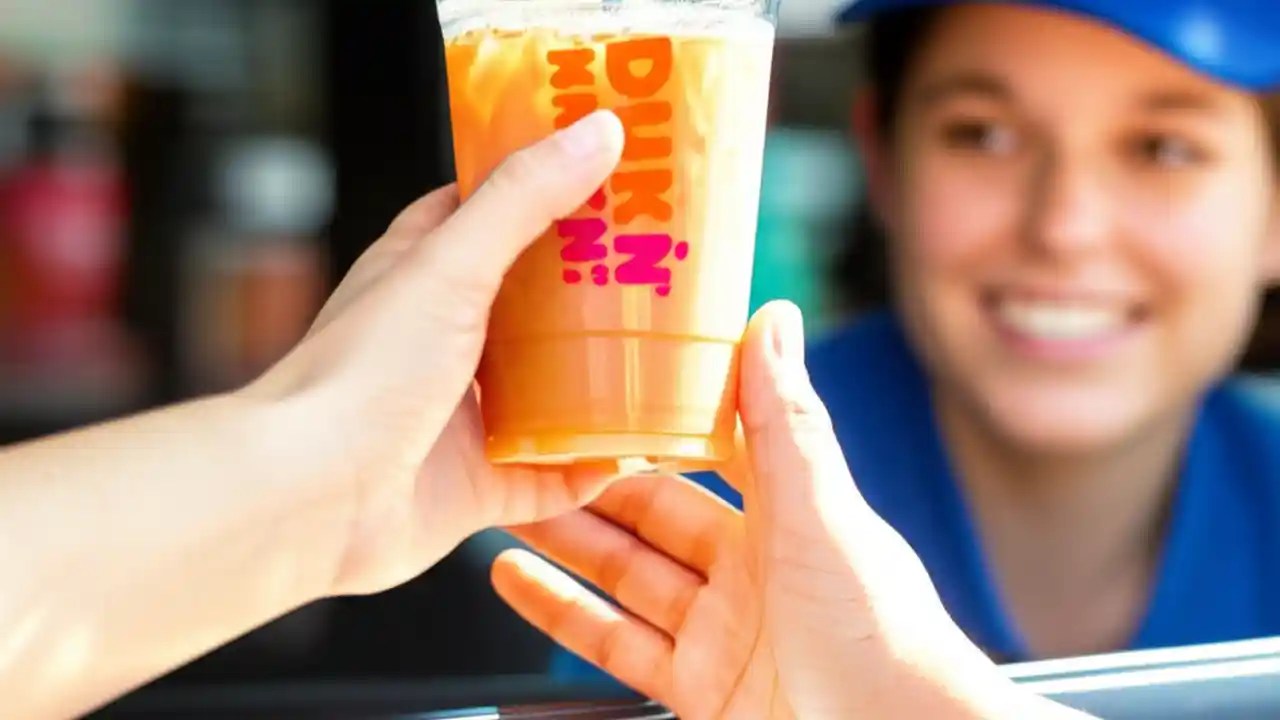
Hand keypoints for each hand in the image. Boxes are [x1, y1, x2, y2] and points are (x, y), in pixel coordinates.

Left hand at [242, 110, 626, 595]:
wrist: (314, 500)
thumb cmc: (361, 373)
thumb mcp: (450, 265)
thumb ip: (523, 199)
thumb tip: (598, 130)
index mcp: (426, 272)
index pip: (493, 210)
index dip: (551, 186)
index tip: (618, 171)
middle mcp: (447, 338)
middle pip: (539, 302)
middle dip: (599, 289)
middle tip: (671, 266)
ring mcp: (467, 412)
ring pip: (555, 387)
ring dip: (606, 377)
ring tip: (676, 353)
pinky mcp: (483, 481)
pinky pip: (557, 472)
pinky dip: (597, 464)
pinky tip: (644, 449)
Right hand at [493, 302, 1087, 718]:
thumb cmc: (881, 637)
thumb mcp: (823, 514)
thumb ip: (787, 422)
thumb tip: (775, 320)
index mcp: (788, 516)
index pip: (713, 446)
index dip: (661, 413)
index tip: (609, 378)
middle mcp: (751, 570)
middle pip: (652, 511)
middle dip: (592, 477)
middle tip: (533, 441)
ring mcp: (720, 630)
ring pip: (624, 571)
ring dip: (564, 536)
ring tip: (506, 498)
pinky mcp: (695, 685)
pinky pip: (613, 642)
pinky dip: (560, 611)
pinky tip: (515, 579)